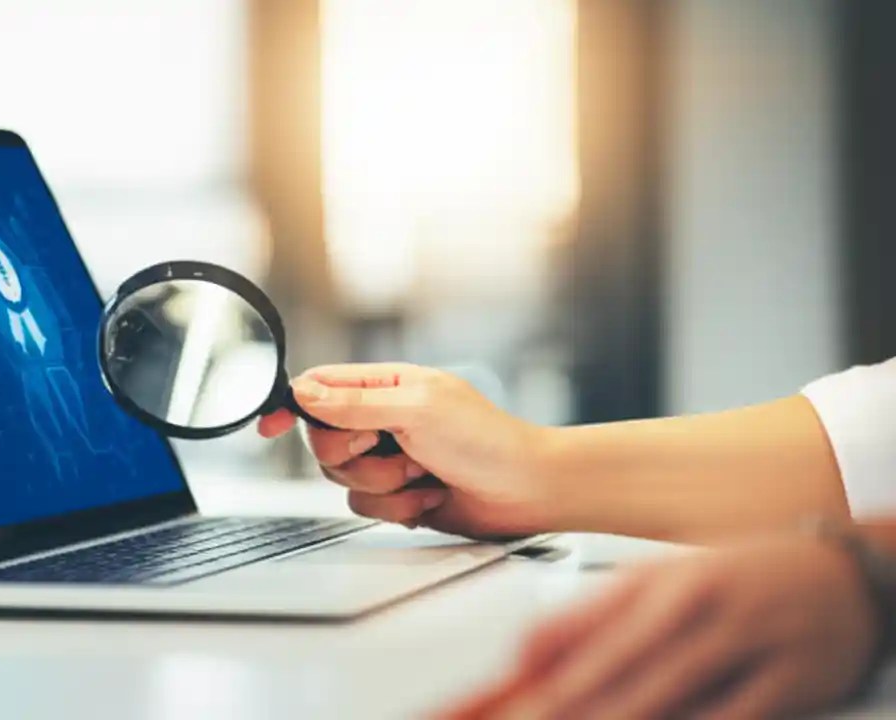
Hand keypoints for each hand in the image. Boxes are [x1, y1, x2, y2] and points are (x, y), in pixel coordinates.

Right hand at [258, 363, 554, 536]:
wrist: (526, 491)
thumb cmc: (487, 440)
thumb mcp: (416, 410)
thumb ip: (355, 403)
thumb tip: (304, 392)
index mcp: (385, 385)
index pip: (319, 387)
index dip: (291, 405)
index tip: (270, 426)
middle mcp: (381, 419)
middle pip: (323, 440)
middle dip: (354, 455)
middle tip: (388, 448)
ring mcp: (388, 457)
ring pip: (342, 479)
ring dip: (383, 484)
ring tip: (421, 474)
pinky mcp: (396, 494)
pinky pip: (365, 506)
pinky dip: (397, 508)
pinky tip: (428, 498)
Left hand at [442, 535, 879, 718]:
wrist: (852, 574)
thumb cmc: (744, 578)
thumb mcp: (661, 583)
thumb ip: (592, 618)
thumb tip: (523, 655)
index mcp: (645, 585)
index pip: (554, 641)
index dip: (500, 685)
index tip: (455, 711)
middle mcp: (682, 613)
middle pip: (587, 681)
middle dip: (525, 714)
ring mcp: (732, 649)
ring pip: (642, 705)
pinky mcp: (782, 688)